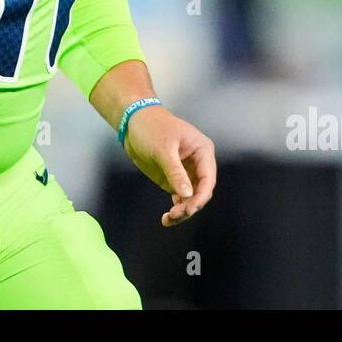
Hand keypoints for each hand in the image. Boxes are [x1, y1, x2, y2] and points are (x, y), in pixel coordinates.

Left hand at [122, 106, 216, 226]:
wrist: (132, 122)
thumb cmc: (151, 128)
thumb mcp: (163, 150)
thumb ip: (175, 172)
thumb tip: (188, 196)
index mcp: (202, 151)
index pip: (208, 179)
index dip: (201, 197)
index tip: (190, 210)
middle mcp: (198, 163)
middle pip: (201, 192)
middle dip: (190, 206)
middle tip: (174, 215)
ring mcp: (186, 172)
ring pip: (191, 198)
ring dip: (182, 211)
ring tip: (167, 219)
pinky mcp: (173, 179)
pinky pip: (179, 198)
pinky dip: (175, 209)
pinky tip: (167, 218)